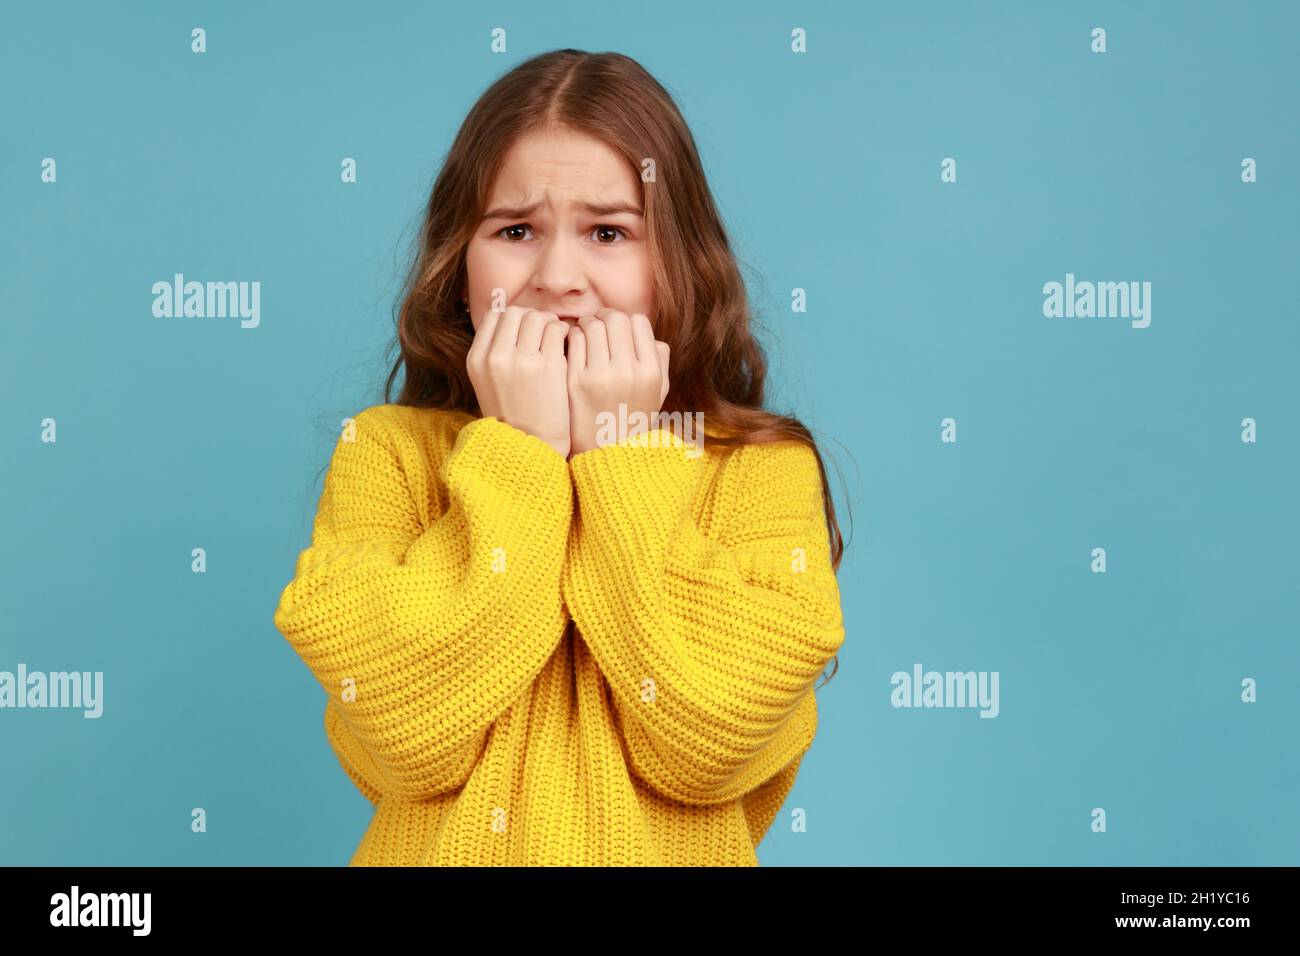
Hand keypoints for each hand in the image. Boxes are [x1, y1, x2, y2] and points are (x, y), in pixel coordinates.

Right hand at [466, 305, 570, 458]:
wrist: (531, 445)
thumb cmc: (514, 414)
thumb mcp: (489, 382)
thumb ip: (495, 352)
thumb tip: (512, 318)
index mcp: (477, 359)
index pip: (495, 316)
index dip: (513, 317)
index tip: (525, 328)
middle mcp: (496, 357)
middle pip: (516, 313)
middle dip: (533, 317)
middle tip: (544, 331)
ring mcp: (522, 361)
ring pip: (538, 317)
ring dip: (550, 323)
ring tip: (556, 337)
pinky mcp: (549, 366)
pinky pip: (557, 330)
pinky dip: (564, 332)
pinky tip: (566, 345)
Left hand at [565, 309, 669, 457]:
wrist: (605, 453)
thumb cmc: (632, 419)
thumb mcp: (657, 393)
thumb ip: (659, 361)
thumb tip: (649, 334)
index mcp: (650, 372)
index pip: (638, 322)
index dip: (626, 320)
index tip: (617, 328)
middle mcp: (628, 372)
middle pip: (616, 319)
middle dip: (605, 316)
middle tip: (598, 323)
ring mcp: (601, 376)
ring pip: (593, 325)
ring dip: (587, 323)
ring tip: (584, 332)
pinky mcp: (576, 381)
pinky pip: (575, 341)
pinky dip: (573, 336)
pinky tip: (573, 344)